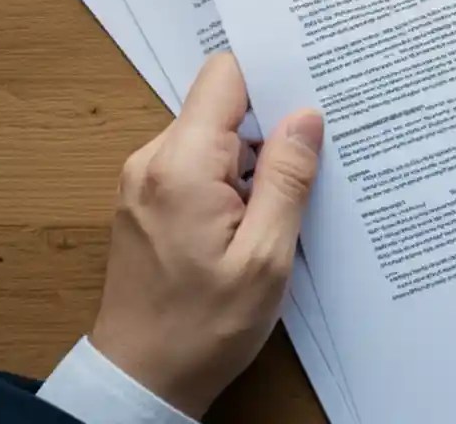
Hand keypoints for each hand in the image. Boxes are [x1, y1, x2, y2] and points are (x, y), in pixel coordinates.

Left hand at [90, 54, 324, 418]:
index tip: (312, 95)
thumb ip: (287, 178)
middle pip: (222, 108)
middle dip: (270, 130)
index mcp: (181, 165)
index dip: (271, 78)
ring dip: (252, 164)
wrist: (142, 379)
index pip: (225, 76)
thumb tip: (307, 116)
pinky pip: (197, 168)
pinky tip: (256, 222)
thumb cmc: (204, 327)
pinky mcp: (147, 202)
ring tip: (283, 208)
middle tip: (313, 165)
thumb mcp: (266, 256)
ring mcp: (145, 182)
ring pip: (213, 140)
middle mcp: (153, 161)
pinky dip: (231, 183)